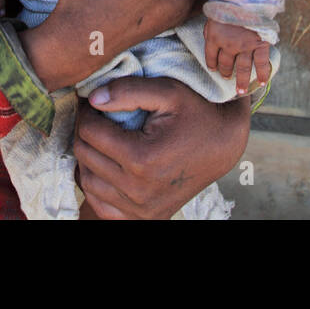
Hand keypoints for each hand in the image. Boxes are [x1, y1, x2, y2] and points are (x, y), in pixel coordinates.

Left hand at [73, 76, 249, 218]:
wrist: (224, 146)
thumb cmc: (197, 113)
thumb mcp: (169, 91)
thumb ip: (129, 90)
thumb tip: (93, 98)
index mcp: (143, 158)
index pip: (89, 132)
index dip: (87, 111)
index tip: (94, 101)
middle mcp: (139, 190)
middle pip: (85, 155)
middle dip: (85, 130)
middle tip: (97, 115)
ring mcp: (141, 209)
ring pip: (88, 181)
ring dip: (89, 156)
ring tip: (103, 138)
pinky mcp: (144, 218)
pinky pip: (101, 206)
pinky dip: (97, 185)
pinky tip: (108, 164)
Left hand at [204, 19, 271, 94]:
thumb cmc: (229, 3)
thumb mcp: (213, 14)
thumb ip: (211, 29)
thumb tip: (209, 40)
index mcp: (214, 37)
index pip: (211, 57)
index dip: (212, 64)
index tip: (213, 69)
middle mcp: (228, 45)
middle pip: (225, 64)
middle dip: (225, 72)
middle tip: (226, 77)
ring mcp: (245, 47)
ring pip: (242, 68)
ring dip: (241, 81)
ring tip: (240, 91)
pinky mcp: (260, 45)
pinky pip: (262, 63)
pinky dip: (262, 74)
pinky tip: (261, 82)